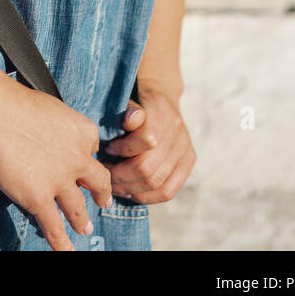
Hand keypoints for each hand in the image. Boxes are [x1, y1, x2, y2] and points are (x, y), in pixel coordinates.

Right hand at [0, 78, 114, 251]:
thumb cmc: (13, 101)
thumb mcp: (50, 107)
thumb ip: (57, 126)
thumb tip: (50, 135)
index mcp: (83, 132)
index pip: (91, 147)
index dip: (83, 155)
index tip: (77, 160)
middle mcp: (78, 158)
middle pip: (98, 181)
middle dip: (101, 193)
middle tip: (102, 201)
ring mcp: (60, 181)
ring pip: (78, 208)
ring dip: (81, 220)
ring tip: (85, 228)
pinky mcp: (39, 198)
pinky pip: (54, 227)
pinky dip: (62, 243)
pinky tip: (67, 250)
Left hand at [101, 81, 195, 203]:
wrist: (160, 103)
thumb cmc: (135, 103)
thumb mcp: (126, 98)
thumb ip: (125, 109)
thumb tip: (129, 121)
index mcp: (159, 108)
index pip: (145, 139)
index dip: (123, 149)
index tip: (107, 148)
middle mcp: (175, 130)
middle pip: (147, 167)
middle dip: (121, 176)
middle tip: (105, 176)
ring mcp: (185, 148)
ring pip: (156, 183)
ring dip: (130, 189)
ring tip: (115, 186)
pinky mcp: (189, 162)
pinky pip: (168, 191)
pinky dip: (147, 197)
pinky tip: (131, 192)